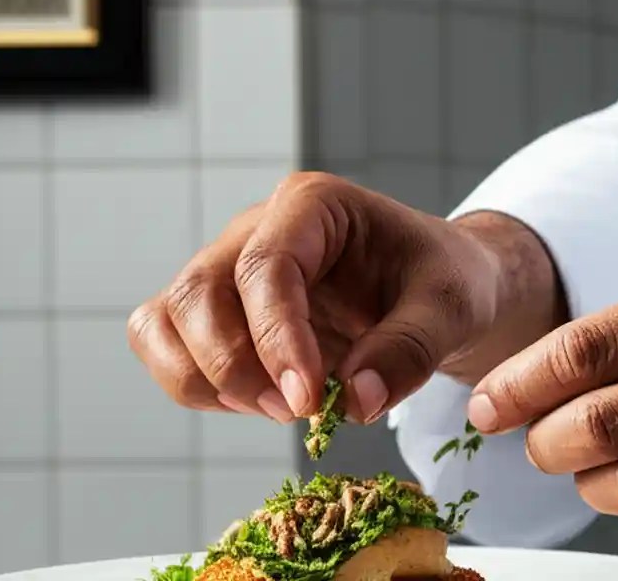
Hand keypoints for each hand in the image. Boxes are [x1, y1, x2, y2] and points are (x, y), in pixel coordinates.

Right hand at [127, 172, 563, 423]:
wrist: (435, 288)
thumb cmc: (442, 281)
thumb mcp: (452, 308)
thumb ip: (410, 349)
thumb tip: (355, 401)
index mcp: (313, 205)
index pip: (266, 266)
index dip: (275, 338)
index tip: (305, 401)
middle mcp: (255, 228)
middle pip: (198, 292)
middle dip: (234, 366)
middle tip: (296, 412)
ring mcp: (226, 267)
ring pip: (165, 319)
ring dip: (206, 379)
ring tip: (277, 409)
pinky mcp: (215, 310)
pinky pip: (165, 344)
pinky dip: (196, 385)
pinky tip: (257, 403)